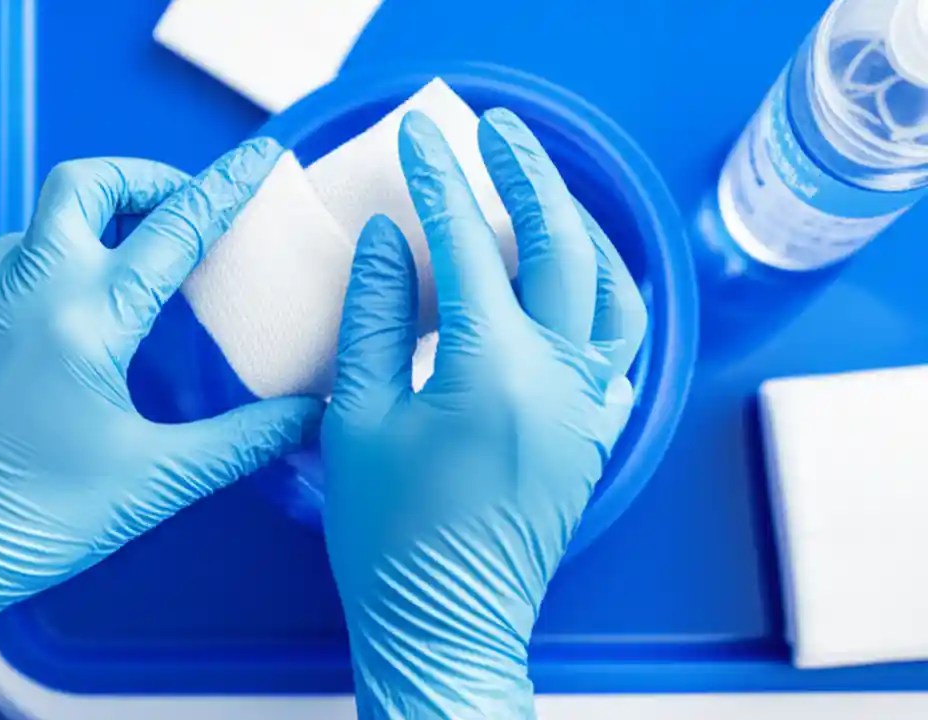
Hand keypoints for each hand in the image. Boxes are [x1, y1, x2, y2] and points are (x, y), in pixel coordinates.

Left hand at [0, 139, 323, 690]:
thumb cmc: (34, 518)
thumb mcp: (153, 482)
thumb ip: (240, 441)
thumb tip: (309, 416)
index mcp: (86, 322)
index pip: (173, 229)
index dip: (226, 187)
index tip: (262, 157)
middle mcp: (32, 291)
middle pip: (87, 183)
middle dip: (145, 177)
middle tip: (190, 206)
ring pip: (49, 213)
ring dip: (104, 209)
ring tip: (153, 245)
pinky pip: (24, 251)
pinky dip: (68, 244)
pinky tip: (97, 291)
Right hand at [323, 110, 645, 717]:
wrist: (444, 621)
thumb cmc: (388, 533)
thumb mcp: (357, 416)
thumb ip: (375, 317)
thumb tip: (386, 241)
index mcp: (492, 369)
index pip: (467, 245)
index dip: (440, 181)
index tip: (421, 136)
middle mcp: (558, 377)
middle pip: (558, 245)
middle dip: (525, 176)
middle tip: (496, 133)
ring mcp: (587, 405)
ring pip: (609, 286)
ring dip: (577, 226)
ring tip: (541, 192)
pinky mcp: (593, 431)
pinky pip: (619, 342)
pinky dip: (602, 292)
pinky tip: (573, 278)